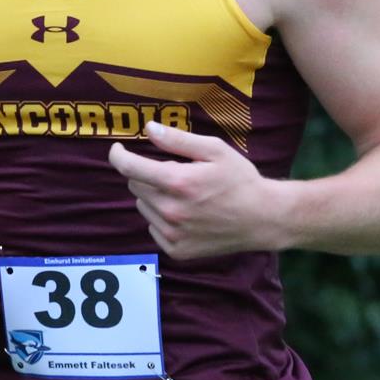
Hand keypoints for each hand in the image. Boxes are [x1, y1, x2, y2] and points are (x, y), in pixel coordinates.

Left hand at [107, 122, 286, 259]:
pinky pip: (153, 227)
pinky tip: (187, 214)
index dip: (118, 155)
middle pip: (135, 185)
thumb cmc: (240, 180)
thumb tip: (148, 129)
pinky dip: (162, 218)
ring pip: (143, 206)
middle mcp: (171, 211)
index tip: (117, 149)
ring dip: (154, 196)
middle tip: (176, 172)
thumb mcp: (215, 150)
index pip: (130, 168)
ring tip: (185, 194)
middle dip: (147, 174)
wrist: (262, 219)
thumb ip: (178, 140)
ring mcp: (172, 234)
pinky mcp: (176, 250)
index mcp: (178, 183)